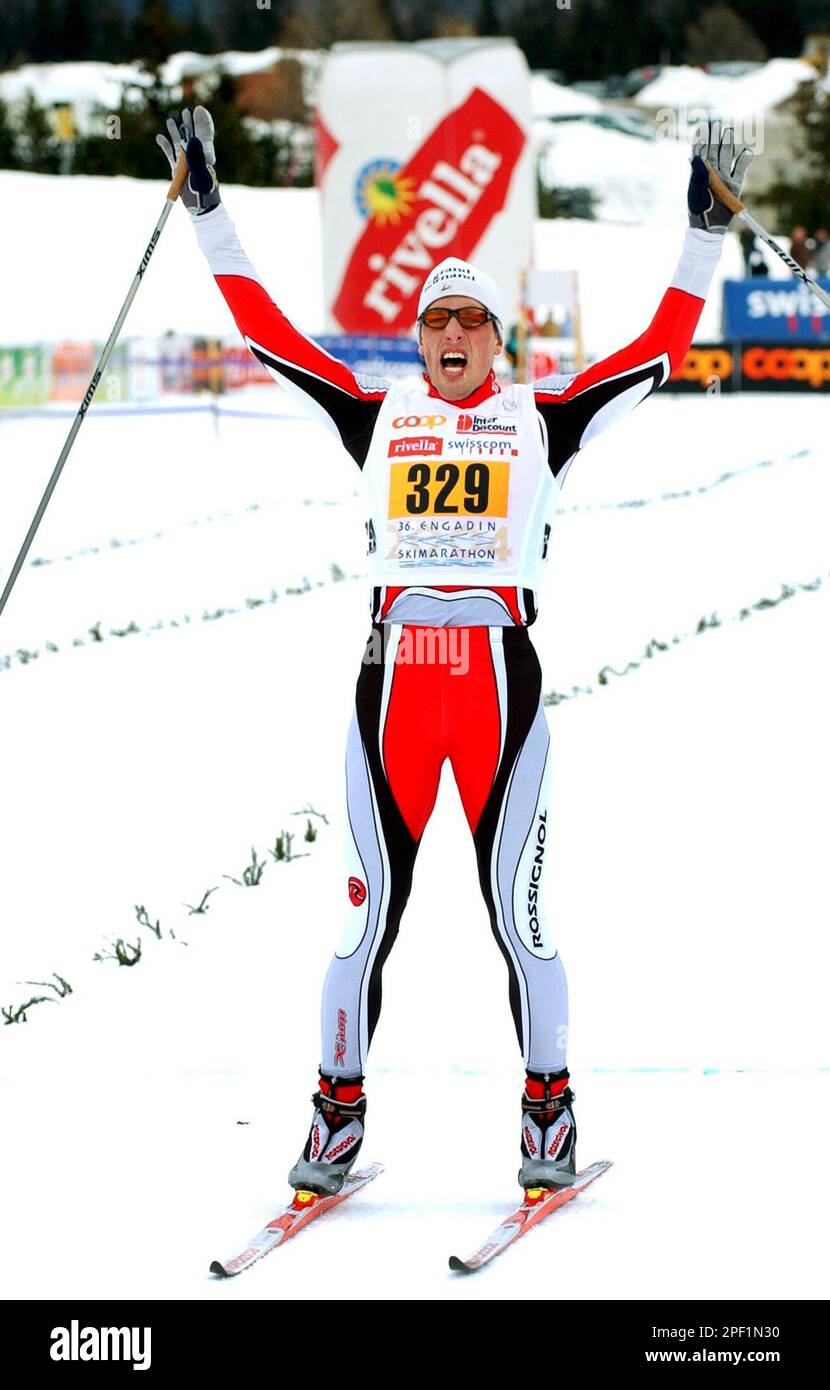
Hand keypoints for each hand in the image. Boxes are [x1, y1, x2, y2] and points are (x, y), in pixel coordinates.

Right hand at [156, 106, 220, 215]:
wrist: (200, 210)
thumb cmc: (204, 194)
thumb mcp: (200, 175)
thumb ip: (197, 157)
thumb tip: (193, 137)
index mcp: (204, 156)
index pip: (204, 135)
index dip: (202, 122)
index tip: (198, 109)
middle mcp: (195, 158)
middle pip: (191, 137)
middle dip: (189, 124)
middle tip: (186, 111)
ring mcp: (186, 164)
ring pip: (179, 144)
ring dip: (175, 132)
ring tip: (171, 120)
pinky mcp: (177, 171)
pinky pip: (170, 156)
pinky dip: (165, 146)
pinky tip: (159, 137)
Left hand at [687, 119, 752, 233]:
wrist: (709, 226)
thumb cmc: (699, 209)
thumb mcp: (696, 191)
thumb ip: (697, 173)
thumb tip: (696, 156)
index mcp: (701, 173)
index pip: (701, 152)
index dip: (701, 139)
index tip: (702, 127)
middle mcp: (713, 172)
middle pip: (715, 151)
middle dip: (715, 137)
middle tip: (716, 124)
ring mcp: (725, 177)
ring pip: (728, 156)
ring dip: (728, 143)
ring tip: (728, 131)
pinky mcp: (736, 185)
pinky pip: (741, 169)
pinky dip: (745, 160)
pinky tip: (747, 150)